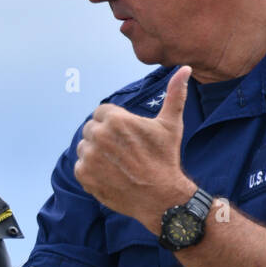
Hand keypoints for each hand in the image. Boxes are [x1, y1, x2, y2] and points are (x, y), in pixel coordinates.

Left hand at [75, 65, 196, 232]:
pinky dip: (91, 170)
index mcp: (115, 119)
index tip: (128, 137)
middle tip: (124, 152)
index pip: (101, 113)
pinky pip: (80, 165)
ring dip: (96, 153)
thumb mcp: (170, 125)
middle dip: (104, 137)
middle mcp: (99, 135)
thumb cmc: (166, 158)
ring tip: (118, 164)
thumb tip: (185, 69)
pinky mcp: (84, 174)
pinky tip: (110, 174)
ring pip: (84, 147)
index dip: (115, 124)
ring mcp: (89, 156)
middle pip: (91, 129)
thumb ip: (174, 94)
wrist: (162, 197)